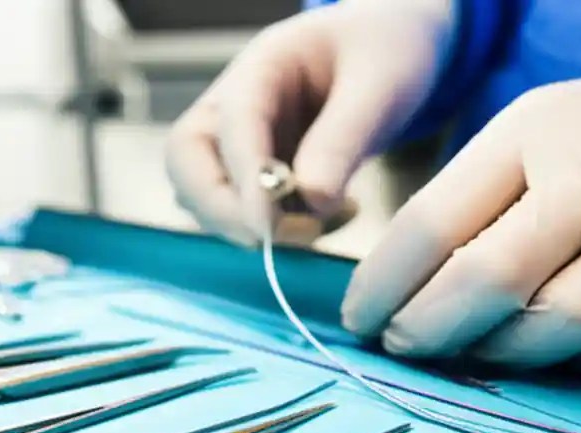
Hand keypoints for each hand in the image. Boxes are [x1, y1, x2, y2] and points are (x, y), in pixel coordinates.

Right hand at [165, 0, 455, 246]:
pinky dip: (289, 230)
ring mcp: (239, 145)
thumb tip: (312, 205)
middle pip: (188, 168)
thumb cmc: (387, 52)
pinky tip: (343, 211)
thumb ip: (344, 140)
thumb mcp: (381, 85)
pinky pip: (250, 216)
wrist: (393, 50)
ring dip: (262, 227)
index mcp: (261, 68)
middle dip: (225, 213)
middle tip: (288, 235)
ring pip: (210, 200)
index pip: (231, 126)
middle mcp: (232, 108)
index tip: (266, 228)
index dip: (243, 180)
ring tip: (341, 211)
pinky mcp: (256, 177)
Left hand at [343, 50, 580, 374]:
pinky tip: (545, 345)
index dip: (382, 285)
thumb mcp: (527, 138)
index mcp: (536, 137)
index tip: (357, 316)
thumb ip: (463, 204)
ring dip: (494, 352)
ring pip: (551, 329)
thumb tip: (391, 291)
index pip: (434, 225)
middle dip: (426, 328)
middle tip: (401, 342)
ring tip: (467, 346)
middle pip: (488, 281)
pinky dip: (570, 362)